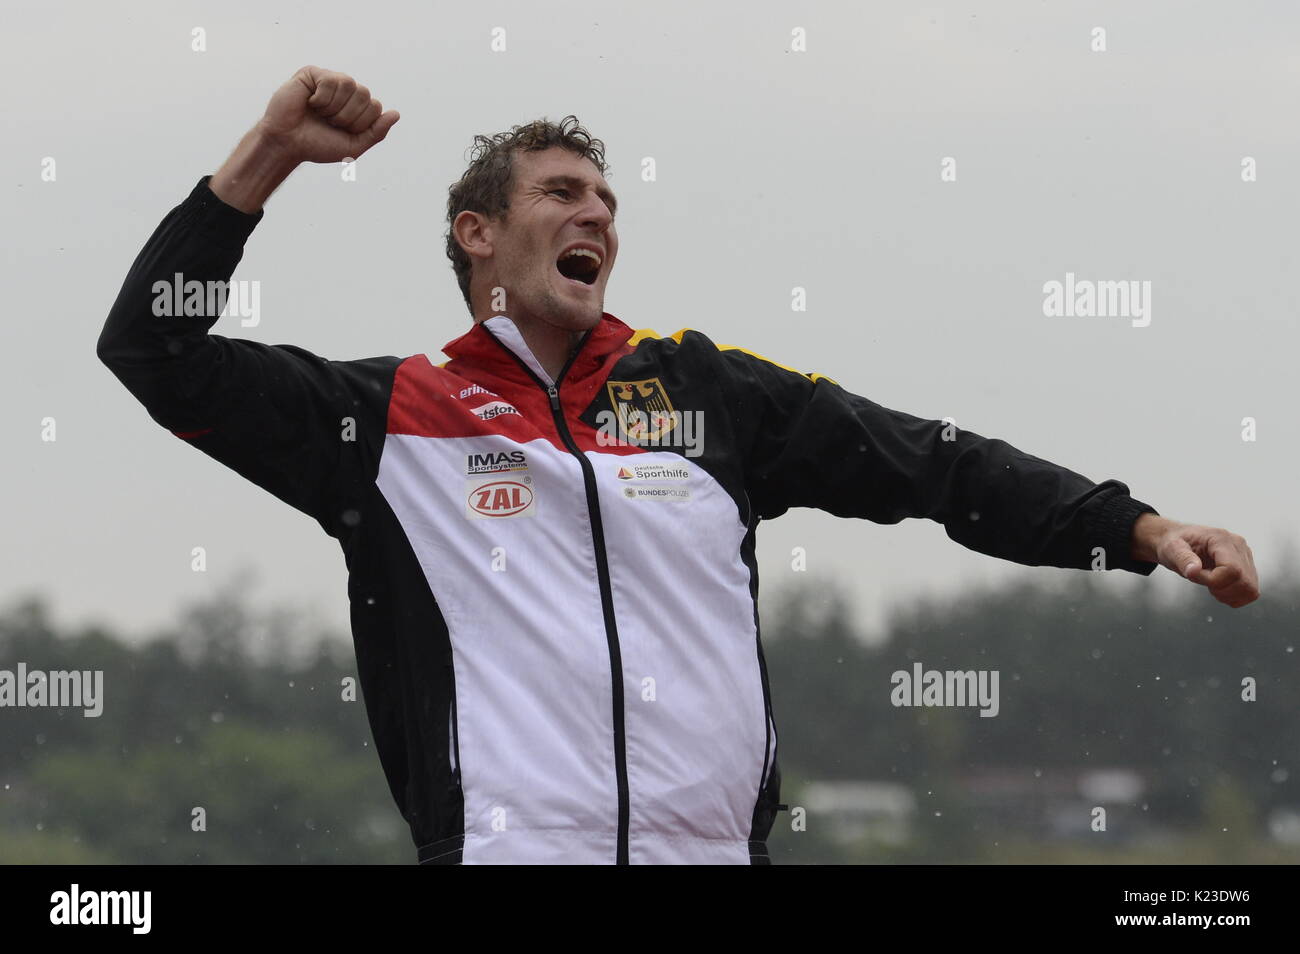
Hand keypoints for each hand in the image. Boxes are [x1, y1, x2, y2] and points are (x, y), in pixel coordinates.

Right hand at [256, 65, 399, 164]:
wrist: (288, 144)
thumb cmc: (318, 145)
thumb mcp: (354, 146)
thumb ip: (377, 132)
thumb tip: (396, 114)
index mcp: (357, 108)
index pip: (375, 107)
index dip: (359, 124)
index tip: (341, 131)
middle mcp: (346, 92)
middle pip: (366, 95)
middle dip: (348, 116)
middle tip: (328, 122)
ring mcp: (330, 81)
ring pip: (350, 85)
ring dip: (335, 107)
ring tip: (320, 113)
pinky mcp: (313, 74)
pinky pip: (332, 80)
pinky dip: (322, 98)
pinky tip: (310, 102)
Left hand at [1135, 516, 1260, 607]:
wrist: (1178, 540)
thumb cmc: (1174, 543)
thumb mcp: (1171, 549)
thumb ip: (1182, 558)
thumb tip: (1193, 570)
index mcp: (1222, 539)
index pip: (1232, 570)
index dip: (1212, 580)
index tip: (1193, 575)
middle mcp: (1239, 546)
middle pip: (1245, 582)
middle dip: (1221, 590)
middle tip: (1202, 581)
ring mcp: (1246, 557)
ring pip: (1251, 590)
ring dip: (1228, 595)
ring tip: (1210, 585)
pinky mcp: (1247, 568)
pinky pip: (1250, 592)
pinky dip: (1234, 597)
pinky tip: (1218, 588)